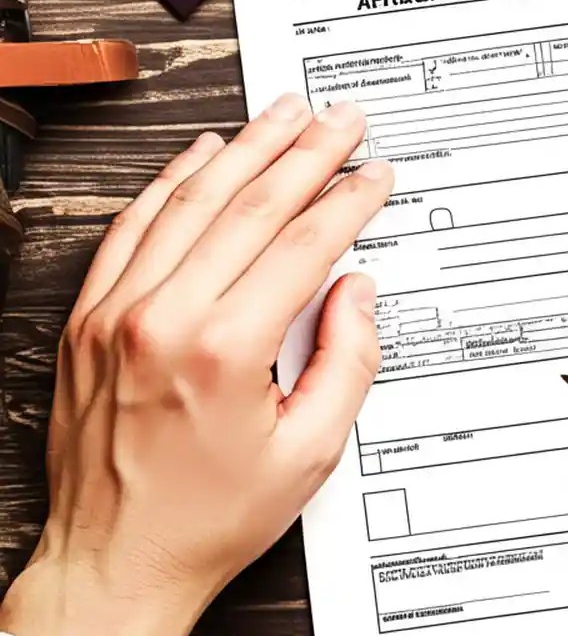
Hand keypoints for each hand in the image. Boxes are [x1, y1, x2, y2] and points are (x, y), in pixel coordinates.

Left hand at [0, 95, 392, 635]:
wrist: (115, 559)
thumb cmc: (207, 517)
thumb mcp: (309, 453)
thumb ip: (348, 362)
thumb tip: (357, 291)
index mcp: (222, 351)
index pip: (302, 245)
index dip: (348, 201)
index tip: (373, 175)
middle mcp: (161, 318)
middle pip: (249, 206)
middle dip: (306, 153)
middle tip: (340, 120)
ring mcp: (115, 313)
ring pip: (190, 201)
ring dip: (244, 149)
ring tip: (282, 115)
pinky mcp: (88, 319)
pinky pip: (131, 227)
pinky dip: (169, 182)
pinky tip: (201, 155)